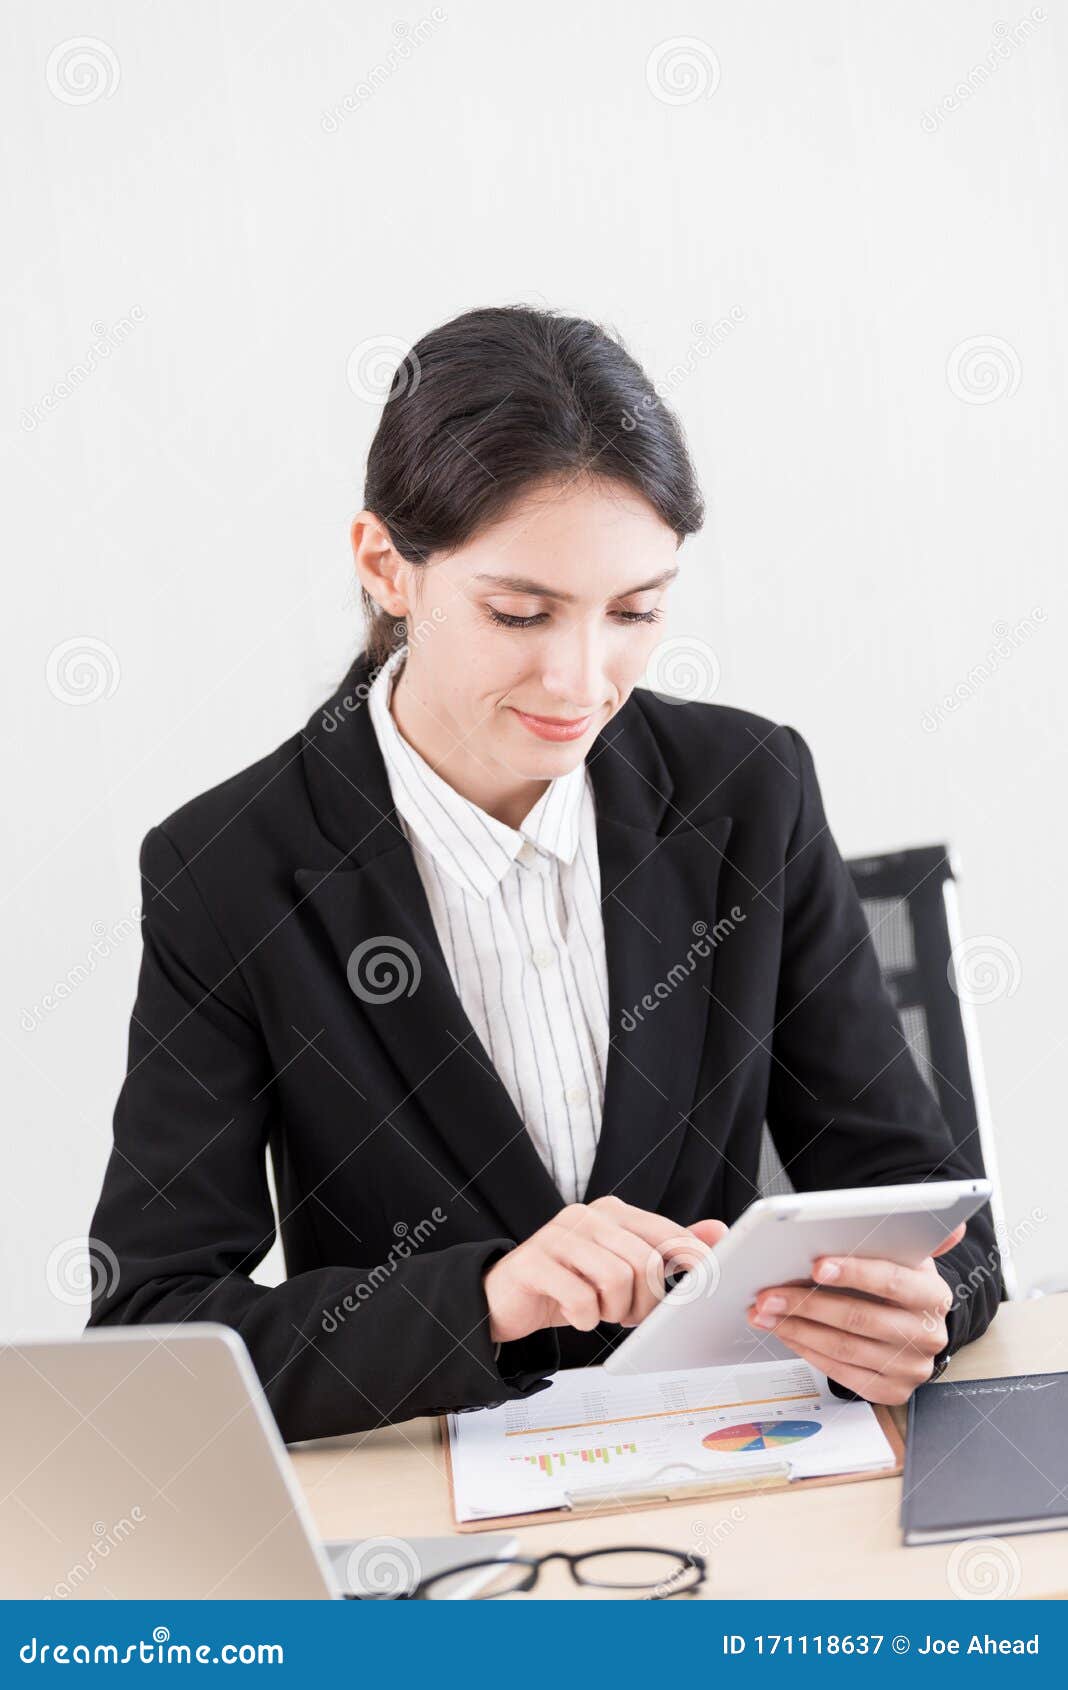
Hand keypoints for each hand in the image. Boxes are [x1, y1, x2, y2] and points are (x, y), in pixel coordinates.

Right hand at [484, 1195, 727, 1343]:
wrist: (508, 1298)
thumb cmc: (571, 1281)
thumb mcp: (622, 1264)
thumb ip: (668, 1247)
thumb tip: (718, 1231)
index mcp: (613, 1211)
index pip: (667, 1233)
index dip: (689, 1265)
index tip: (700, 1289)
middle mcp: (587, 1216)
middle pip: (645, 1262)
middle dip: (644, 1302)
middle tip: (627, 1313)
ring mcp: (557, 1236)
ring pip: (616, 1280)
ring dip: (613, 1310)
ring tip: (599, 1311)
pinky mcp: (532, 1262)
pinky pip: (580, 1298)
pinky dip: (584, 1318)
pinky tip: (575, 1315)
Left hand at [744, 1222, 966, 1405]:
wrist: (914, 1326)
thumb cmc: (899, 1283)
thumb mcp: (908, 1254)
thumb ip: (918, 1232)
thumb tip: (953, 1223)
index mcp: (934, 1295)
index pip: (892, 1281)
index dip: (853, 1272)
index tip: (816, 1265)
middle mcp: (927, 1335)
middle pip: (859, 1318)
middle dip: (807, 1304)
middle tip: (769, 1293)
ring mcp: (911, 1367)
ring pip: (844, 1347)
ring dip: (797, 1328)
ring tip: (766, 1312)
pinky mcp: (892, 1391)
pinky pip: (842, 1374)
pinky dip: (808, 1351)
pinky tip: (786, 1332)